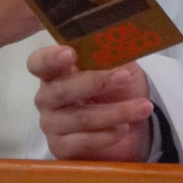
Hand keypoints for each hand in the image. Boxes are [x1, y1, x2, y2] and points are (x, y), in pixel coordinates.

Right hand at [28, 45, 153, 160]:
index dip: (50, 58)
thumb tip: (116, 34)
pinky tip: (123, 129)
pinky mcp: (61, 148)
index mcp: (56, 71)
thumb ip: (112, 50)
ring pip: (80, 118)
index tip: (70, 53)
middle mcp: (47, 97)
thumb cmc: (117, 89)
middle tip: (124, 77)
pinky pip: (82, 142)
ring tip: (143, 107)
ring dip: (115, 112)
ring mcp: (51, 124)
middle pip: (60, 90)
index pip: (39, 62)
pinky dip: (105, 135)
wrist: (130, 126)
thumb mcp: (120, 64)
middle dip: (95, 83)